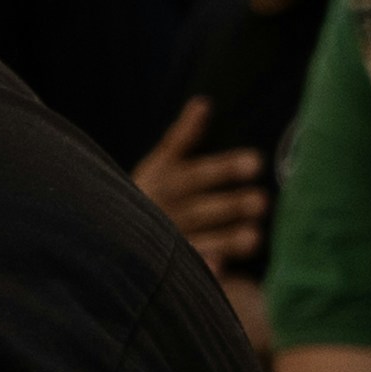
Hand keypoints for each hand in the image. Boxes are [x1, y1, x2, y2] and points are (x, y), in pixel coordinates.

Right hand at [134, 97, 269, 272]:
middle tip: (262, 201)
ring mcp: (170, 240)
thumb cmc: (150, 190)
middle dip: (233, 205)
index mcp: (167, 180)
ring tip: (255, 237)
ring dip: (226, 240)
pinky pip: (189, 266)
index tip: (257, 163)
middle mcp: (168, 210)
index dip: (227, 168)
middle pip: (205, 207)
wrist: (108, 231)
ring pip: (201, 239)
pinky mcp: (171, 266)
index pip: (200, 172)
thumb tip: (203, 103)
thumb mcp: (161, 161)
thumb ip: (183, 135)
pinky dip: (204, 267)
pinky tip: (220, 269)